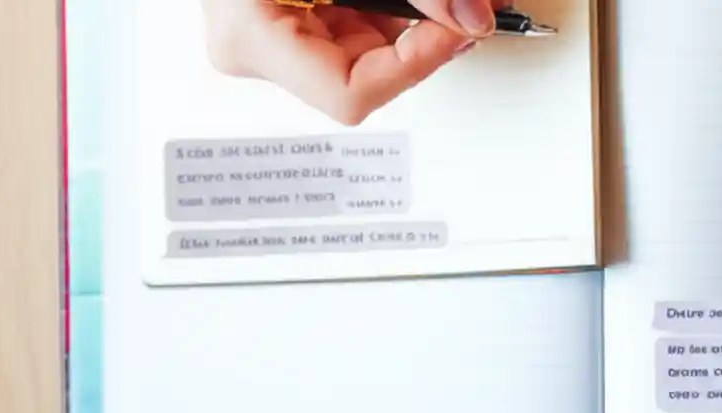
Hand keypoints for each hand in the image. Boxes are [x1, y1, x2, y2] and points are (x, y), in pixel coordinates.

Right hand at [201, 0, 499, 124]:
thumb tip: (472, 17)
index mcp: (249, 36)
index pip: (349, 94)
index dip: (413, 66)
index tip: (456, 30)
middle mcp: (258, 48)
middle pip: (367, 73)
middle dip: (426, 41)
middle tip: (471, 10)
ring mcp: (276, 34)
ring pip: (370, 49)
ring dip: (418, 24)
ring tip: (458, 1)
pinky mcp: (294, 13)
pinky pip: (358, 24)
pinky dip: (396, 10)